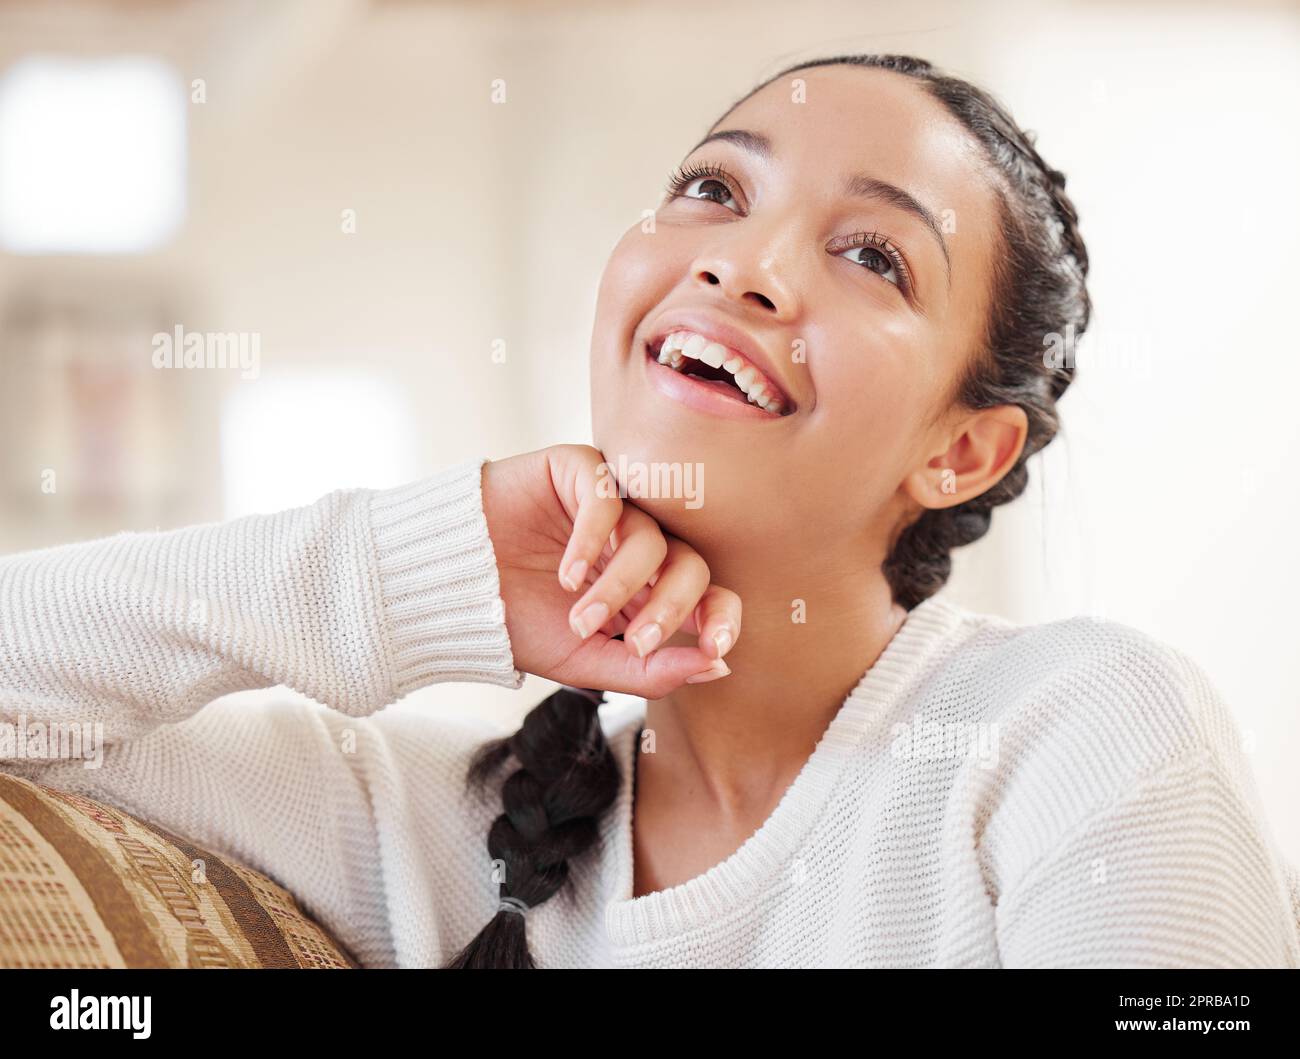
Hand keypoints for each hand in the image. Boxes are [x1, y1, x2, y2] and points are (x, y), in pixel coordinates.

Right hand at [481, 444, 739, 696]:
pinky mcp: (580, 473)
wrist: (448, 589)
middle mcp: (636, 545)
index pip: (707, 593)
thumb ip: (650, 669)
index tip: (715, 647)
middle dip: (670, 609)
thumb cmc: (515, 623)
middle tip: (638, 642)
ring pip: (651, 538)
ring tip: (579, 615)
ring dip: (619, 586)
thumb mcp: (586, 662)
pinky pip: (610, 498)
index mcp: (644, 590)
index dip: (721, 616)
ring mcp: (612, 507)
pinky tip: (565, 574)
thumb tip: (717, 665)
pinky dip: (594, 541)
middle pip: (690, 565)